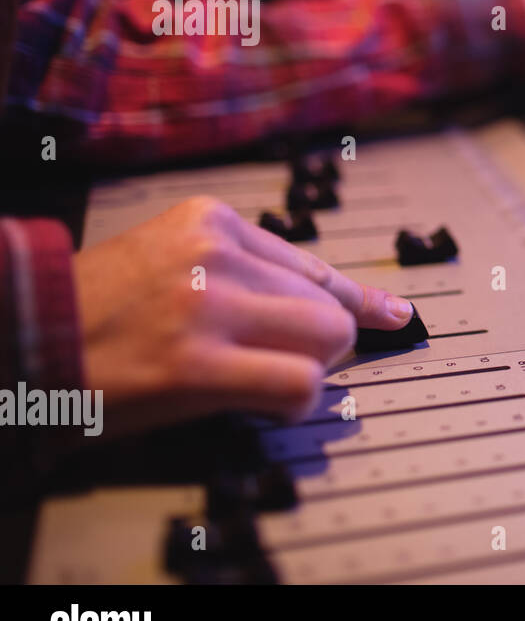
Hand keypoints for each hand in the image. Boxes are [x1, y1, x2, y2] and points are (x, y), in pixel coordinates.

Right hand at [74, 196, 412, 436]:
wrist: (23, 332)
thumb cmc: (98, 307)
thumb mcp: (170, 256)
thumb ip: (244, 267)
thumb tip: (331, 301)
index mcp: (214, 219)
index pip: (314, 265)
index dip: (358, 299)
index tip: (392, 314)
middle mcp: (217, 252)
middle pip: (328, 308)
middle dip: (315, 345)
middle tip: (262, 363)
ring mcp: (209, 305)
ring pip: (327, 342)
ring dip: (300, 371)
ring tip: (242, 377)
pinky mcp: (198, 364)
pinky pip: (300, 384)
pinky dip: (292, 400)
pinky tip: (254, 399)